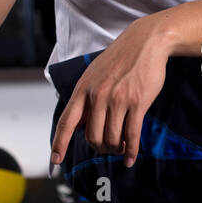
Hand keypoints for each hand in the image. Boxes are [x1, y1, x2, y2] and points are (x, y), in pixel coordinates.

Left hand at [50, 17, 171, 169]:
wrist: (146, 42)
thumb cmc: (120, 58)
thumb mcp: (94, 74)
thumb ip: (86, 97)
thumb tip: (80, 123)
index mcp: (83, 89)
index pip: (66, 122)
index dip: (59, 144)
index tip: (56, 160)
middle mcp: (98, 95)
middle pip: (92, 137)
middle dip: (100, 148)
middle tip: (107, 148)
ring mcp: (118, 100)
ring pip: (111, 139)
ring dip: (115, 149)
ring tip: (120, 148)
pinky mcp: (138, 103)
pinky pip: (131, 135)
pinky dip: (130, 151)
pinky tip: (130, 158)